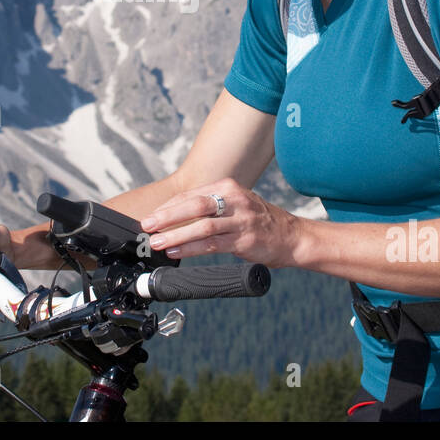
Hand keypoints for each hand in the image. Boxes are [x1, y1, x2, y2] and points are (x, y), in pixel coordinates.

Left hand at [139, 178, 299, 268]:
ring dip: (176, 235)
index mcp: (228, 187)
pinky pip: (212, 244)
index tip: (150, 216)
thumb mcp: (236, 204)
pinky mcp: (244, 240)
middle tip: (147, 225)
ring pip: (202, 225)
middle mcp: (234, 199)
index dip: (168, 206)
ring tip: (158, 242)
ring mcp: (241, 220)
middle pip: (194, 205)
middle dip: (167, 216)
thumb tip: (173, 217)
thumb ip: (210, 208)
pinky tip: (177, 252)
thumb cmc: (258, 221)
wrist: (292, 236)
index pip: (191, 194)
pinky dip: (191, 248)